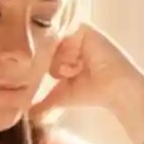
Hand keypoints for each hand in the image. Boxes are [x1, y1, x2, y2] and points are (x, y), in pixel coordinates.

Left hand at [30, 22, 143, 143]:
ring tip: (78, 71)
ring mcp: (76, 31)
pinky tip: (81, 64)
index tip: (50, 79)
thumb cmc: (93, 93)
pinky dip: (69, 55)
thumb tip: (26, 115)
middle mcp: (69, 38)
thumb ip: (44, 102)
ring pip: (52, 45)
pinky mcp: (84, 28)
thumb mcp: (62, 95)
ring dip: (62, 62)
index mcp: (64, 50)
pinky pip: (64, 39)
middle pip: (44, 47)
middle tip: (66, 76)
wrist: (117, 90)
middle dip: (50, 65)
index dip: (40, 66)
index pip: (40, 53)